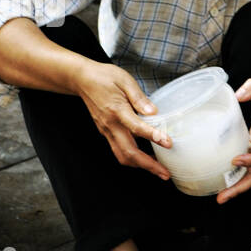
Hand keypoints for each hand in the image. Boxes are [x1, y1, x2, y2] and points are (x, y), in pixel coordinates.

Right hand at [74, 60, 171, 179]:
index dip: (154, 136)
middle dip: (148, 165)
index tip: (168, 143)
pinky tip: (145, 157)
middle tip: (165, 173)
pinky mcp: (105, 132)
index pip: (136, 127)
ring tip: (157, 169)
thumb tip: (154, 113)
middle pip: (129, 152)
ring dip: (140, 165)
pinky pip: (118, 150)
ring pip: (122, 156)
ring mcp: (106, 131)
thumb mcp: (124, 80)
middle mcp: (110, 125)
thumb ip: (139, 98)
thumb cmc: (104, 77)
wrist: (82, 79)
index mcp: (117, 110)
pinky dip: (132, 158)